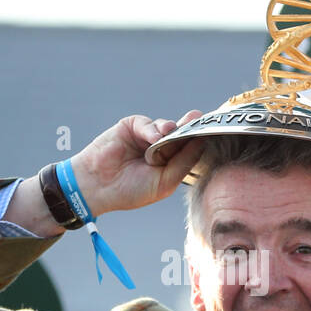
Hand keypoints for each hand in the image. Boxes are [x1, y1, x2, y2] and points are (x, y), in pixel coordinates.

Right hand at [71, 113, 204, 216]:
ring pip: (167, 126)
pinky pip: (148, 123)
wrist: (98, 186)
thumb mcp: (165, 183)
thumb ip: (183, 163)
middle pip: (182, 133)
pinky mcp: (132, 127)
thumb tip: (201, 142)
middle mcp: (161, 148)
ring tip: (168, 136)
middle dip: (190, 127)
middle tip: (199, 119)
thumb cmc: (130, 191)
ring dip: (170, 130)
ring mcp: (147, 136)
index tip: (212, 132)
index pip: (191, 148)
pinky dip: (152, 129)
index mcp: (171, 163)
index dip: (200, 140)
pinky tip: (153, 138)